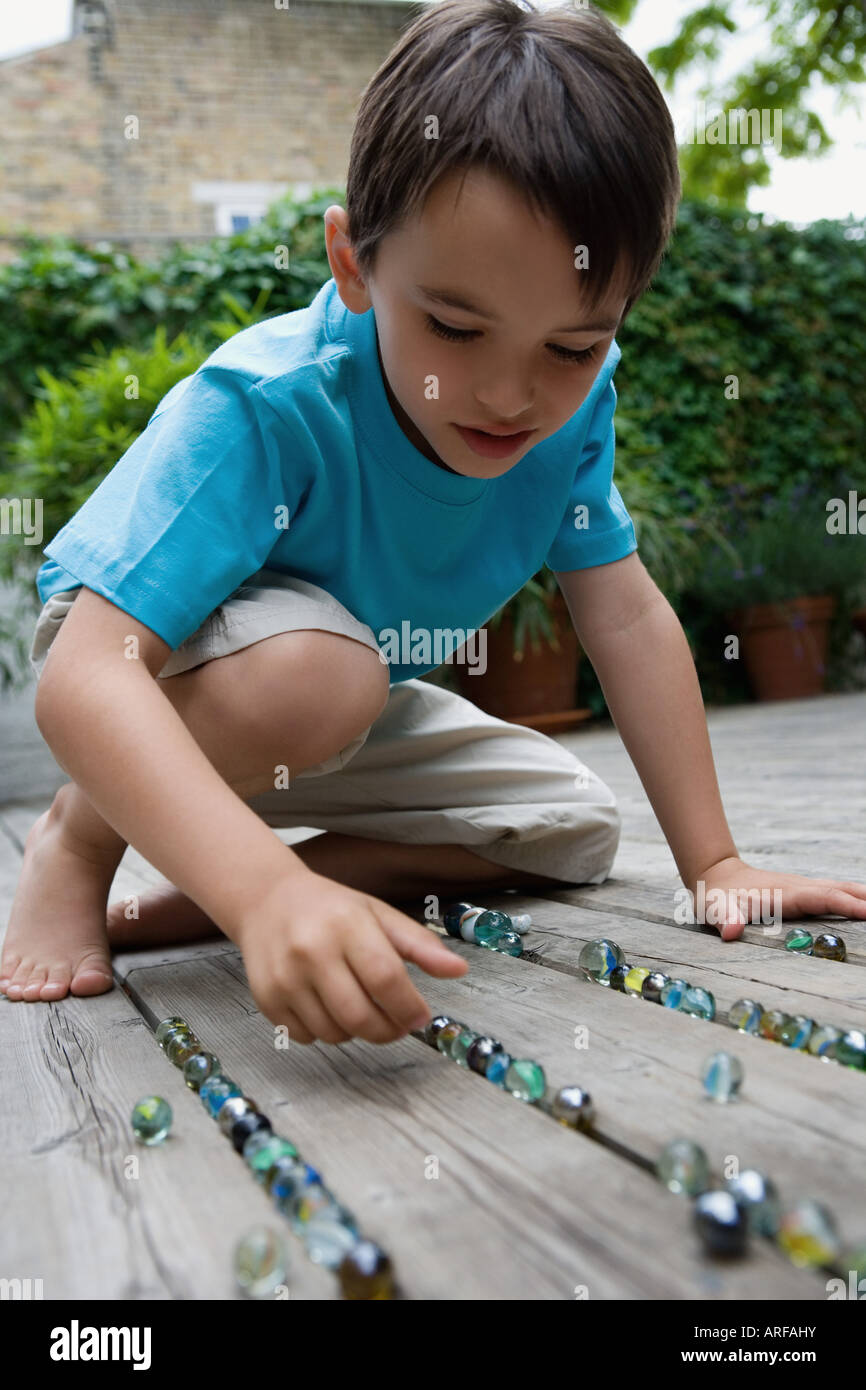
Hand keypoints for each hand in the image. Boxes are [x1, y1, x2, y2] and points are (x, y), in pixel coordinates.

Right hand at [235, 867, 467, 1043]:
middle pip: (360, 1016)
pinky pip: (307, 1037)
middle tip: (397, 1024)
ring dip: (357, 1032)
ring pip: (334, 1033)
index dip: (409, 1007)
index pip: (386, 979)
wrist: (267, 900)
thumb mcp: (379, 914)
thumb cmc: (331, 909)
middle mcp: (311, 951)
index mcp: (346, 925)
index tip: (421, 1016)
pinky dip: (325, 1032)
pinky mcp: (266, 998)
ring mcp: (284, 977)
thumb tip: (459, 970)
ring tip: (360, 1008)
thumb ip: (420, 944)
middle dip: (387, 1030)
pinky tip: (329, 1007)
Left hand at [692, 855, 865, 941]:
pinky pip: (835, 893)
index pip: (823, 898)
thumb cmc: (717, 897)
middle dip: (865, 898)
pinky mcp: (804, 892)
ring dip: (864, 896)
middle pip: (840, 890)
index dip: (846, 905)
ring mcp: (804, 888)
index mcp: (786, 894)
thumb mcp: (715, 909)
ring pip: (841, 889)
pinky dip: (855, 897)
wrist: (716, 876)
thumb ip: (724, 919)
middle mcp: (800, 888)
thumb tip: (730, 932)